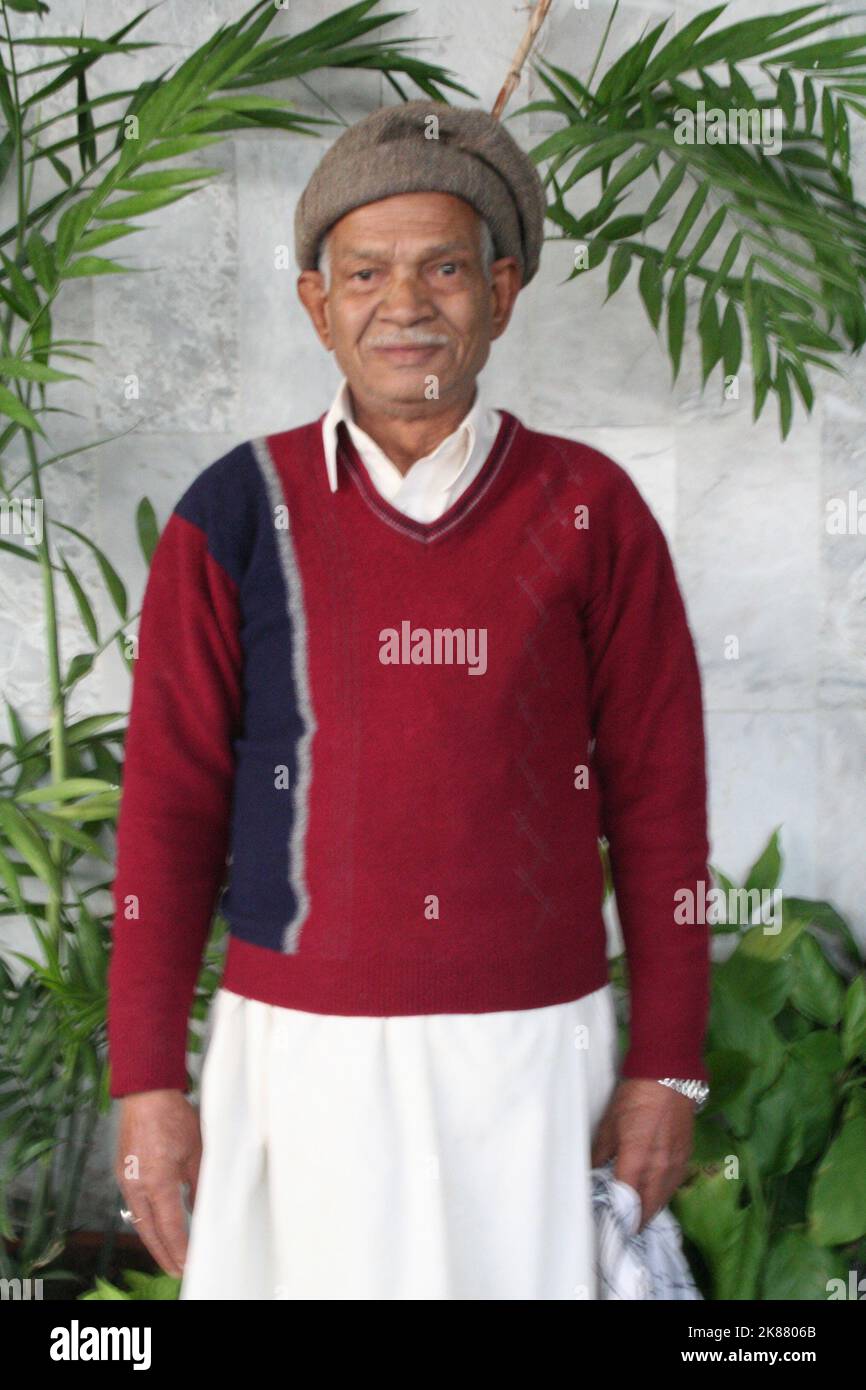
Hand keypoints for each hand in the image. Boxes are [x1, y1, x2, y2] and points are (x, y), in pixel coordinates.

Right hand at [115, 1089, 201, 1278]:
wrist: (146, 1093)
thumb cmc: (173, 1117)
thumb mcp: (196, 1152)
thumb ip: (198, 1185)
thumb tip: (199, 1209)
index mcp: (157, 1181)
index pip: (170, 1226)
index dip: (180, 1248)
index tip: (188, 1265)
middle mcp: (137, 1185)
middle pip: (150, 1231)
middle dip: (164, 1253)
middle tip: (177, 1271)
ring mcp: (126, 1180)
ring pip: (140, 1220)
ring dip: (154, 1239)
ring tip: (169, 1254)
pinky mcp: (123, 1172)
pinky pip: (134, 1204)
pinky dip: (147, 1219)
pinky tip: (158, 1224)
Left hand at [590, 1078, 694, 1230]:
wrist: (669, 1077)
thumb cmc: (635, 1097)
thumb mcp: (610, 1123)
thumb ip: (601, 1151)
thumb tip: (590, 1170)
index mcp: (637, 1159)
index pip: (627, 1199)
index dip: (619, 1215)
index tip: (611, 1225)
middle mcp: (659, 1167)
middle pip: (648, 1205)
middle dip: (636, 1219)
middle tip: (624, 1227)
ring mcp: (675, 1163)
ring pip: (663, 1198)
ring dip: (650, 1209)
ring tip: (638, 1217)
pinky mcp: (686, 1157)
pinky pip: (674, 1185)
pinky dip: (663, 1195)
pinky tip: (655, 1196)